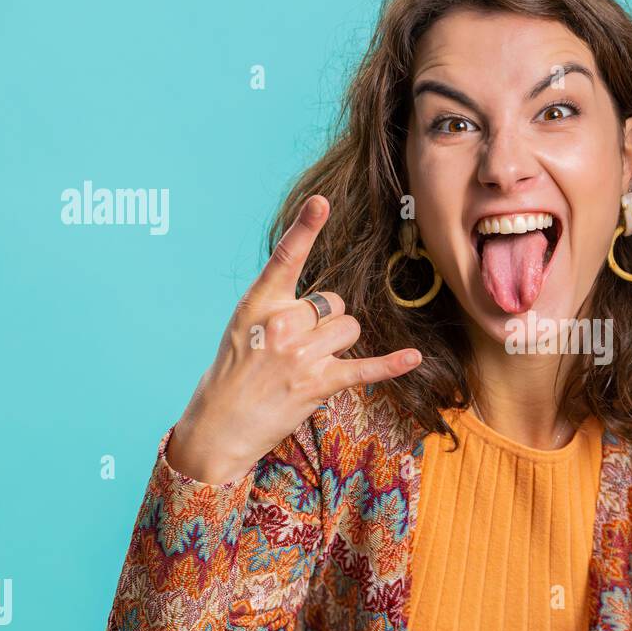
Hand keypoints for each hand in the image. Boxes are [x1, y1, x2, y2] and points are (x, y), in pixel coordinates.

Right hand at [166, 195, 422, 485]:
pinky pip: (365, 367)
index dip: (305, 229)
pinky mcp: (318, 383)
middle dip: (328, 321)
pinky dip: (391, 364)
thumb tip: (322, 305)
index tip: (321, 203)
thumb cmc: (232, 375)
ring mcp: (300, 354)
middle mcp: (281, 323)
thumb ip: (278, 308)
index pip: (285, 258)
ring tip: (310, 366)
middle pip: (334, 303)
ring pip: (350, 330)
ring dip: (340, 346)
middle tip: (299, 349)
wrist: (217, 427)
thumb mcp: (244, 329)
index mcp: (258, 304)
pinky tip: (413, 357)